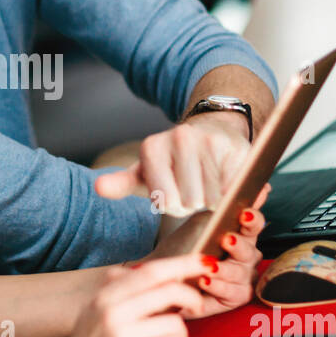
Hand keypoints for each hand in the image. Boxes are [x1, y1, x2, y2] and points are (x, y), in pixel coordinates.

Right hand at [44, 254, 210, 336]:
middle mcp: (112, 311)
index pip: (151, 270)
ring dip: (182, 332)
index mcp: (105, 296)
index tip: (203, 262)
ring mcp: (121, 335)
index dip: (182, 263)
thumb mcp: (92, 312)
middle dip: (192, 295)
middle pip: (168, 289)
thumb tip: (138, 270)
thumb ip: (115, 290)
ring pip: (175, 322)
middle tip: (197, 305)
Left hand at [93, 112, 250, 216]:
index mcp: (152, 146)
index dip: (172, 205)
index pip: (164, 201)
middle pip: (189, 201)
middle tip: (194, 188)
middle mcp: (180, 137)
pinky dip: (233, 193)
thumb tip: (98, 188)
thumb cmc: (173, 161)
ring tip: (209, 185)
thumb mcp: (144, 172)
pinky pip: (235, 189)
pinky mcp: (237, 148)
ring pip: (213, 198)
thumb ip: (121, 183)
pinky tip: (227, 181)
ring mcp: (210, 140)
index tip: (173, 192)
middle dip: (193, 203)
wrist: (213, 131)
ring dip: (213, 201)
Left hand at [168, 184, 269, 319]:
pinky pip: (232, 294)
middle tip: (226, 239)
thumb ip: (229, 205)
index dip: (253, 219)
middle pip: (250, 251)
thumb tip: (262, 186)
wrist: (165, 272)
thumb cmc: (187, 245)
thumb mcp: (204, 221)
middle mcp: (247, 257)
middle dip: (238, 246)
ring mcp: (242, 278)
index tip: (244, 214)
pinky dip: (218, 287)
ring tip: (209, 265)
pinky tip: (205, 280)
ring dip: (224, 269)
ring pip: (240, 274)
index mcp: (242, 235)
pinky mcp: (233, 298)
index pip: (255, 224)